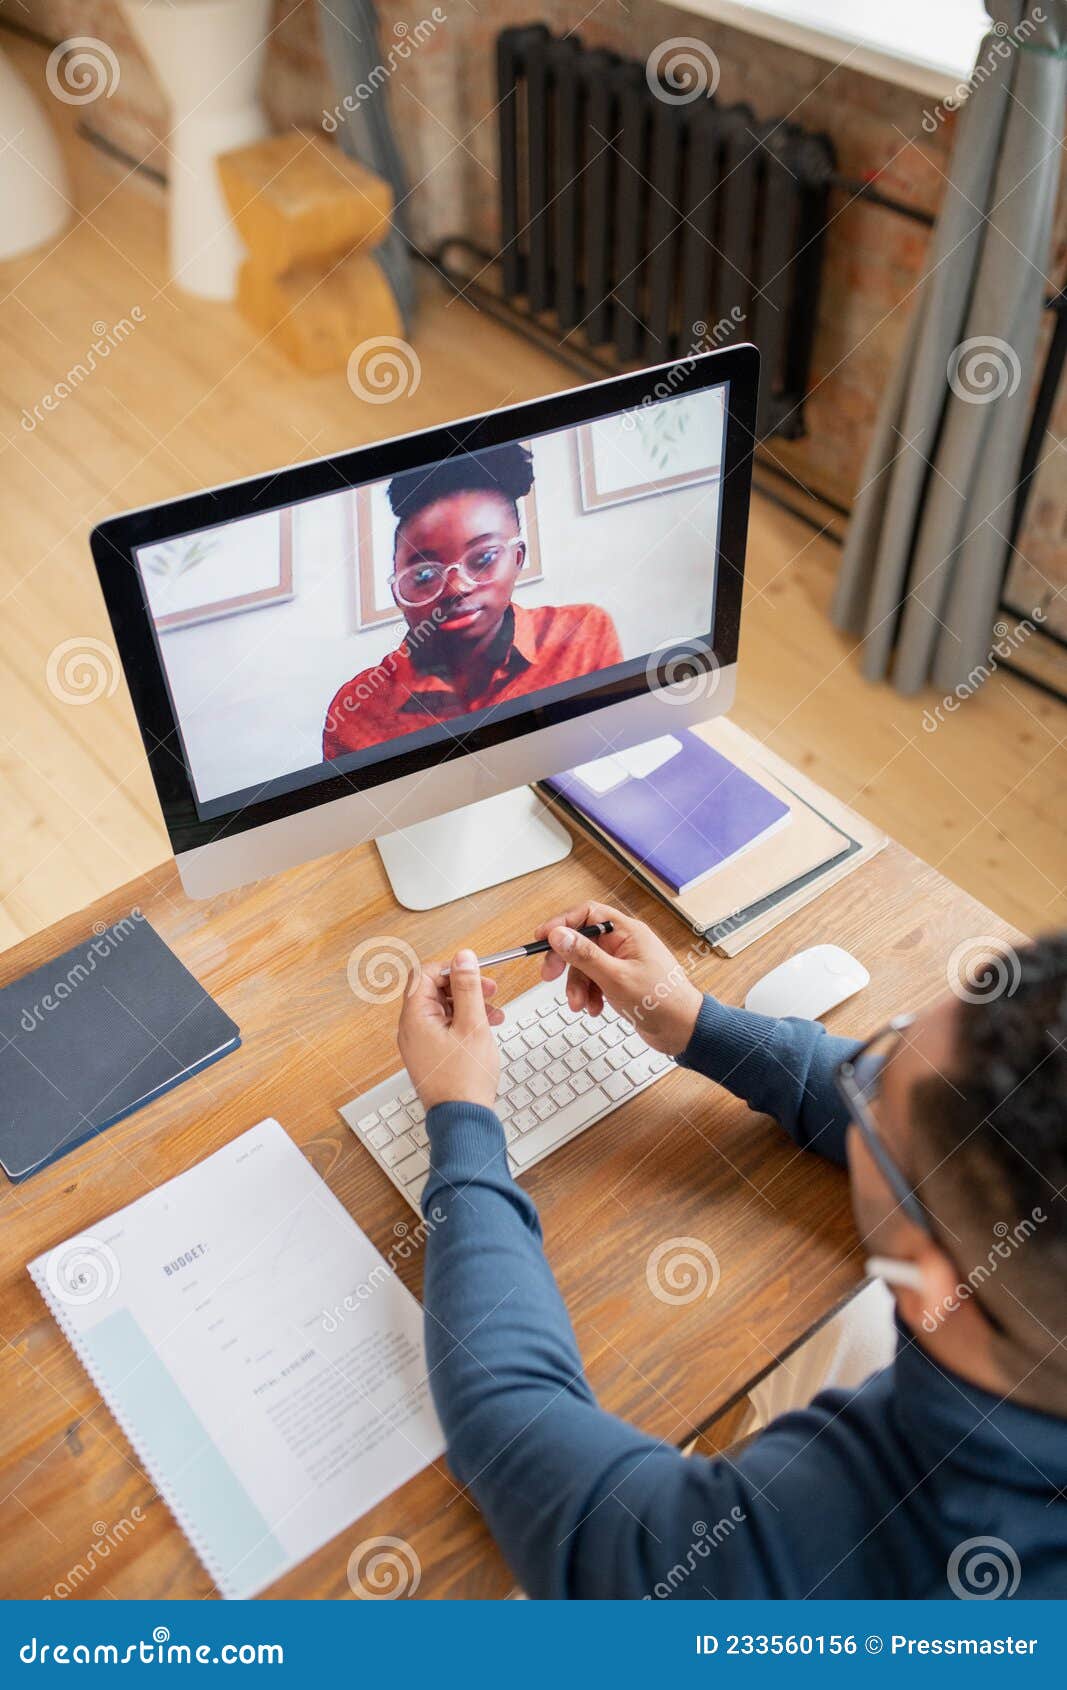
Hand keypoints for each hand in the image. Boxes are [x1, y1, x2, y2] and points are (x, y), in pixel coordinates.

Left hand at [397, 949, 502, 1110]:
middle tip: (490, 990)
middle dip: (464, 987)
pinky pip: (445, 1028)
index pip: (425, 975)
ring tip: (493, 1014)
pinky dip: (465, 1023)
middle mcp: (412, 1029)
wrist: (463, 1119)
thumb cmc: (465, 1080)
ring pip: (443, 1009)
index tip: (475, 972)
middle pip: (434, 991)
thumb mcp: (473, 1025)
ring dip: (469, 1005)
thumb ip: (468, 988)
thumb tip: (463, 958)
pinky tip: (485, 1029)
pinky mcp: (431, 1055)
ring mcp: (420, 1044)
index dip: (452, 969)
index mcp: (415, 1018)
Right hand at [535, 902, 702, 1056]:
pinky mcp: (621, 980)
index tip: (542, 939)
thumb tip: (559, 934)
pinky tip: (594, 1008)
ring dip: (578, 985)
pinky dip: (589, 993)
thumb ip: (584, 955)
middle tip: (549, 976)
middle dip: (565, 961)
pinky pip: (595, 980)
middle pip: (582, 941)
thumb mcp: (615, 978)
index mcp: (628, 932)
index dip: (562, 924)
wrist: (682, 1030)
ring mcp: (623, 962)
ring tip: (580, 1005)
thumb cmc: (661, 1001)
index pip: (587, 914)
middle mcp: (624, 943)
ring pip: (586, 965)